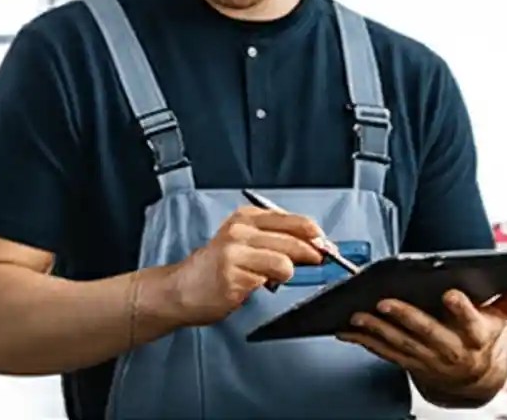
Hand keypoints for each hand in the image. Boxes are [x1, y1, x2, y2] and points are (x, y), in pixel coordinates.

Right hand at [168, 206, 324, 325]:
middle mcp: (239, 231)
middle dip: (312, 254)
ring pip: (284, 262)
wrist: (181, 289)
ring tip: (272, 277)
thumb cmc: (216, 268)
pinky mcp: (233, 277)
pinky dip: (268, 286)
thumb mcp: (244, 242)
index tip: (325, 247)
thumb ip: (276, 240)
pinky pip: (268, 281)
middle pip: (295, 240)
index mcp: (245, 217)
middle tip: (315, 263)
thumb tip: (317, 245)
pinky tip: (253, 286)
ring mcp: (234, 253)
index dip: (316, 236)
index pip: (295, 221)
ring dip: (286, 274)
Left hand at [336, 284, 506, 401]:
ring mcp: (428, 360)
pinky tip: (347, 330)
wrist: (475, 379)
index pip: (471, 321)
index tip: (451, 294)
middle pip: (428, 333)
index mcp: (476, 336)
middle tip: (385, 302)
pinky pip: (384, 353)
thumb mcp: (499, 320)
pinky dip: (364, 341)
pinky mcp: (409, 364)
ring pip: (400, 344)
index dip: (461, 310)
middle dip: (406, 317)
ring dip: (376, 330)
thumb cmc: (482, 339)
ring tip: (357, 315)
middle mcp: (451, 351)